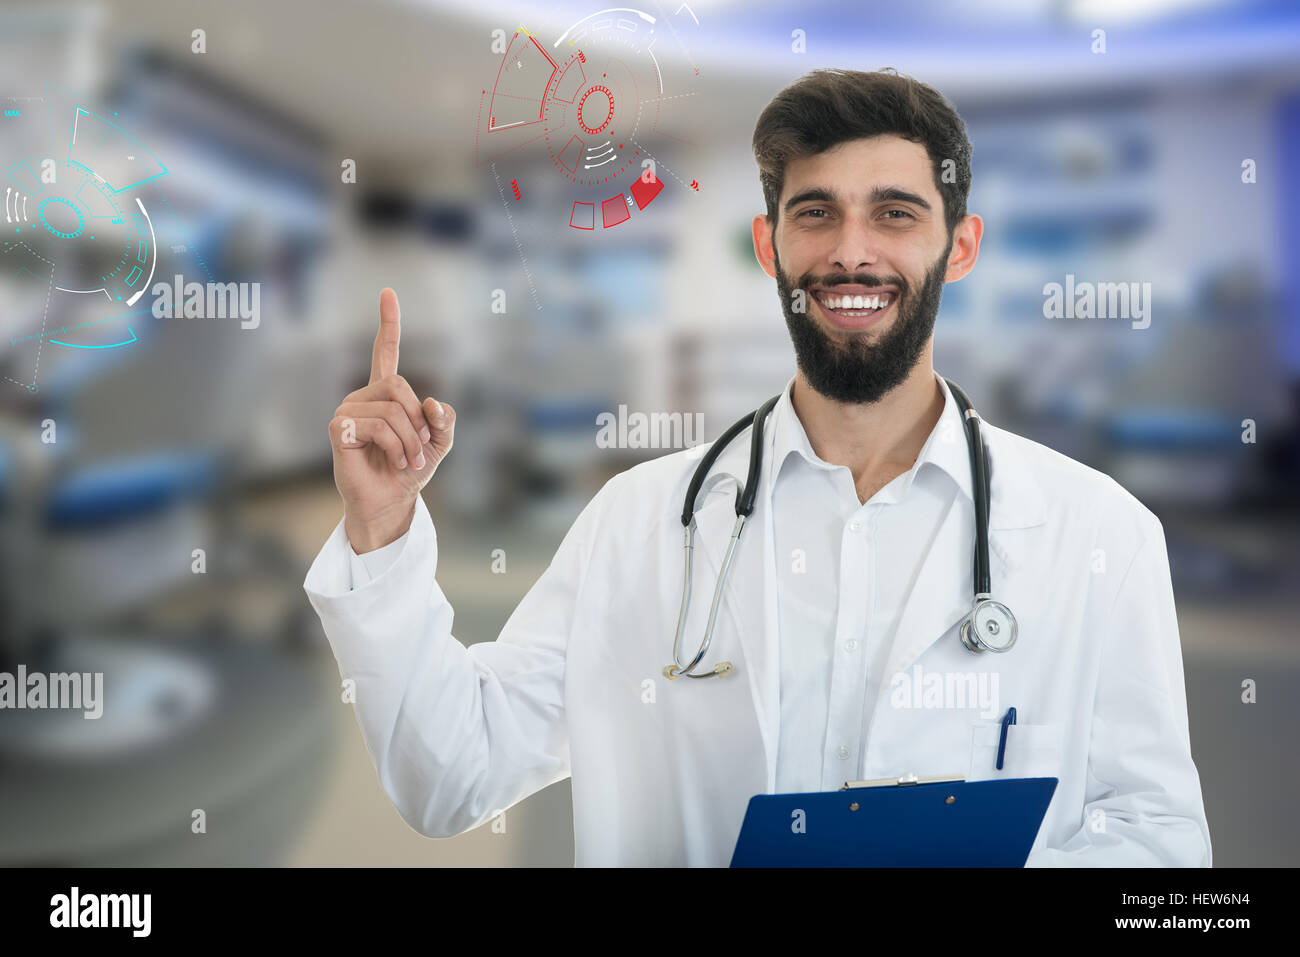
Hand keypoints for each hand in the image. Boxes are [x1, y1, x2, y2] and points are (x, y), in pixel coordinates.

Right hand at [329, 288, 455, 552]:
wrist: (391, 502)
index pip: (385, 353)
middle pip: (400, 387)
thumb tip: (432, 403)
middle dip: (418, 421)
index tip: (388, 293)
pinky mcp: (338, 430)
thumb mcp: (440, 442)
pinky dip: (394, 447)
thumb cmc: (410, 470)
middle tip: (419, 448)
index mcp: (386, 394)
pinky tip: (391, 460)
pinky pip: (377, 427)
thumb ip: (444, 420)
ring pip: (391, 410)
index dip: (388, 324)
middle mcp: (363, 397)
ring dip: (409, 441)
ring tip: (407, 461)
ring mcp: (347, 411)